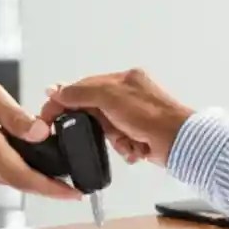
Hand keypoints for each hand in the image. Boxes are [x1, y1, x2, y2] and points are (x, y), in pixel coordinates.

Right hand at [0, 77, 80, 199]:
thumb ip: (14, 115)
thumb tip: (40, 133)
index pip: (27, 177)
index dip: (53, 188)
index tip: (75, 194)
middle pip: (23, 181)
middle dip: (49, 182)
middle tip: (74, 176)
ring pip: (11, 178)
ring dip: (32, 174)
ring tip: (56, 162)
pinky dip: (16, 168)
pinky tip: (26, 153)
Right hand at [39, 69, 194, 166]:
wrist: (178, 142)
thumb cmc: (153, 117)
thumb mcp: (109, 97)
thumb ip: (81, 92)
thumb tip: (57, 90)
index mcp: (124, 79)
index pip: (85, 86)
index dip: (66, 99)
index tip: (50, 113)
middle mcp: (130, 95)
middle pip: (95, 111)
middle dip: (98, 125)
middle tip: (106, 131)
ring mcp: (136, 116)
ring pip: (106, 130)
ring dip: (114, 139)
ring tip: (126, 140)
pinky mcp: (140, 135)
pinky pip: (119, 142)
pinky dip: (124, 148)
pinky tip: (135, 148)